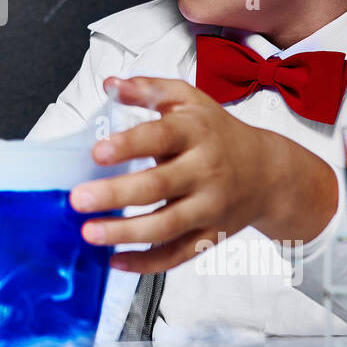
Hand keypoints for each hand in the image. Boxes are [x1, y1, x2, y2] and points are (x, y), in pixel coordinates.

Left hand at [68, 76, 336, 274]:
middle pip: (158, 187)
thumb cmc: (217, 132)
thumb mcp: (189, 100)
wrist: (268, 172)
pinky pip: (177, 255)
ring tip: (89, 233)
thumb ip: (149, 89)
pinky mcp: (209, 235)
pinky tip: (115, 260)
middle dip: (115, 195)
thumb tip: (110, 84)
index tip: (97, 152)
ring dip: (125, 233)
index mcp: (195, 133)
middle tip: (78, 199)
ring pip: (166, 226)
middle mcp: (204, 171)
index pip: (160, 137)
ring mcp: (208, 207)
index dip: (128, 145)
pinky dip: (146, 263)